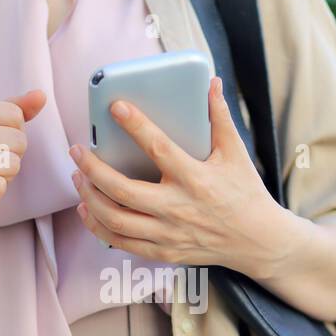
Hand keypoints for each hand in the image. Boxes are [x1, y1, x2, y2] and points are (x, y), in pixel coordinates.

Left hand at [69, 77, 298, 278]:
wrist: (258, 241)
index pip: (159, 148)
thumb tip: (211, 83)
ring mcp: (169, 233)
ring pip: (116, 219)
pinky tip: (88, 208)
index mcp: (196, 179)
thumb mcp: (235, 153)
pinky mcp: (164, 251)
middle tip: (77, 151)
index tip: (116, 107)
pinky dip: (98, 226)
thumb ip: (219, 118)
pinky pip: (121, 242)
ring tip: (78, 177)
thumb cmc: (245, 194)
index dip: (136, 125)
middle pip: (123, 190)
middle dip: (93, 169)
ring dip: (90, 197)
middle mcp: (179, 208)